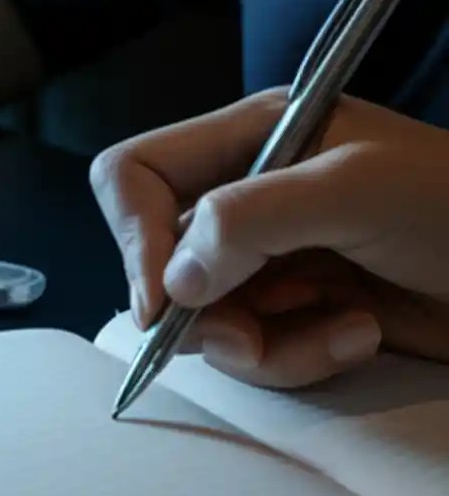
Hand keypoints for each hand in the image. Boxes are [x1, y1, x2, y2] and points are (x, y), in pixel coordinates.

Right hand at [92, 88, 448, 387]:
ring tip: (338, 330)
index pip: (135, 175)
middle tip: (248, 332)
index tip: (165, 299)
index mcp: (250, 138)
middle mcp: (248, 196)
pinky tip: (360, 334)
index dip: (135, 235)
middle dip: (204, 309)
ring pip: (203, 319)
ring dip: (264, 344)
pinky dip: (300, 357)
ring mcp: (271, 258)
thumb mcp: (356, 191)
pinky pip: (254, 350)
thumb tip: (174, 281)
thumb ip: (250, 219)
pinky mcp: (298, 310)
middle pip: (160, 262)